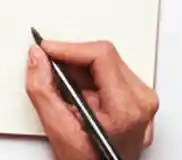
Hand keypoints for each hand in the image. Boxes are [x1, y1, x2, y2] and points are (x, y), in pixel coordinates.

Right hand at [25, 40, 158, 159]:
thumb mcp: (59, 131)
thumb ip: (44, 90)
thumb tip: (38, 59)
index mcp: (126, 108)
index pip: (101, 56)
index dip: (69, 49)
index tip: (48, 50)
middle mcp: (141, 101)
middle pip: (104, 56)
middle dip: (73, 60)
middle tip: (50, 69)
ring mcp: (143, 101)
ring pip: (108, 63)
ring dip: (82, 71)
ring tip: (66, 90)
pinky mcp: (139, 101)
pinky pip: (114, 75)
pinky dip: (92, 79)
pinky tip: (80, 95)